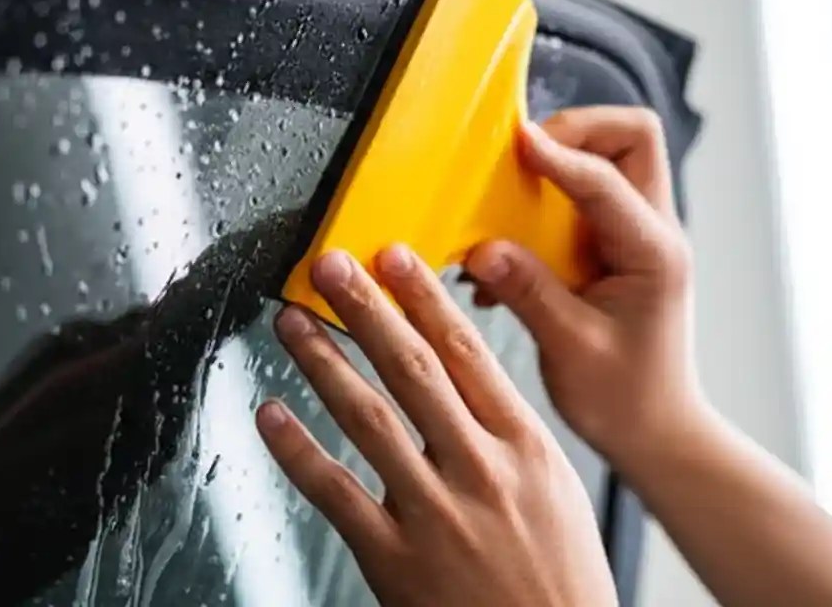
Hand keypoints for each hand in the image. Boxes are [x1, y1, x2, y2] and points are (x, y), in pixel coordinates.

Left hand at [257, 247, 616, 606]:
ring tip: (292, 321)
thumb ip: (509, 435)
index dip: (424, 298)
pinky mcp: (395, 559)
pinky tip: (271, 415)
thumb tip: (468, 380)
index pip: (469, 353)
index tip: (394, 257)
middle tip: (330, 266)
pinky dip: (297, 450)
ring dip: (323, 362)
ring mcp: (436, 515)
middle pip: (413, 370)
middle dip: (366, 309)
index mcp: (528, 449)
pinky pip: (335, 493)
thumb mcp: (557, 493)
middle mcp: (482, 471)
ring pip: (368, 418)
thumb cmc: (559, 580)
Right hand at [463, 107, 703, 472]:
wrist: (655, 430)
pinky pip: (583, 195)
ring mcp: (635, 234)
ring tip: (510, 192)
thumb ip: (528, 292)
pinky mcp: (612, 246)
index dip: (559, 156)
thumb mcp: (571, 349)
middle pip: (630, 137)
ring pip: (609, 157)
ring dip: (560, 161)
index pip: (607, 180)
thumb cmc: (625, 398)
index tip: (517, 143)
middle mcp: (653, 231)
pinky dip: (546, 198)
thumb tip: (482, 249)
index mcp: (653, 253)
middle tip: (523, 155)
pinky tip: (509, 244)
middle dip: (576, 130)